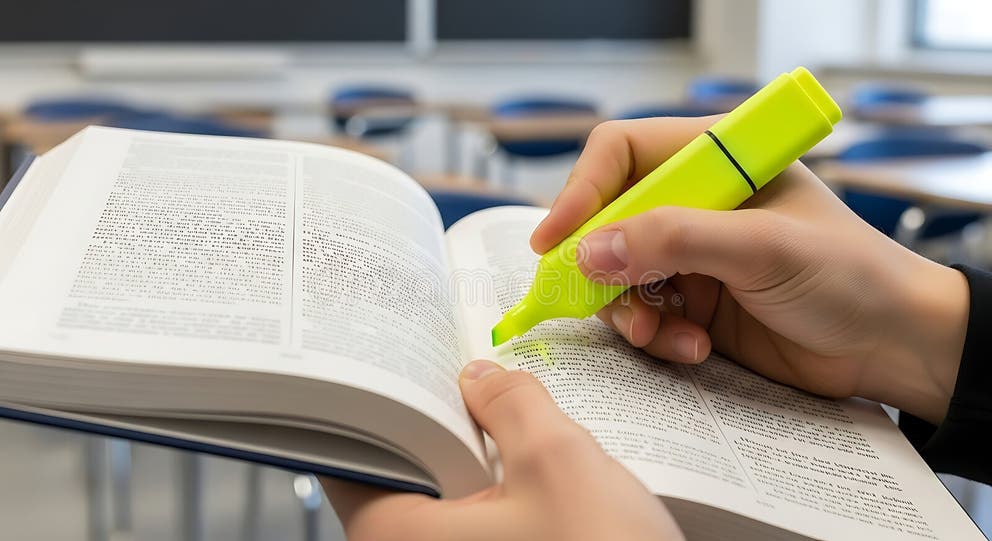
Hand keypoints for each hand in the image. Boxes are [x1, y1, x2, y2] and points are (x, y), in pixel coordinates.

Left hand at [322, 360, 683, 540]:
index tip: (401, 365)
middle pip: (400, 474)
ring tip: (495, 413)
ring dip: (466, 457)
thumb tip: (483, 378)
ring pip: (438, 503)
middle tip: (460, 377)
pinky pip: (468, 530)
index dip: (380, 402)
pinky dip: (487, 494)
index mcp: (400, 538)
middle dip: (433, 422)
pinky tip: (521, 468)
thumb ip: (512, 404)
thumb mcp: (558, 460)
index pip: (357, 456)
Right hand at [532, 116, 968, 424]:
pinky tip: (694, 350)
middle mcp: (696, 202)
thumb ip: (674, 239)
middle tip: (601, 302)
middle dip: (600, 266)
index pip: (622, 153)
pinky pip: (643, 315)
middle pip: (607, 219)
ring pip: (615, 274)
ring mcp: (692, 255)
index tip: (554, 240)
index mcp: (715, 162)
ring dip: (628, 311)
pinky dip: (655, 336)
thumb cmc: (849, 276)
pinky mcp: (694, 303)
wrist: (893, 346)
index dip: (580, 190)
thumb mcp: (763, 248)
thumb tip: (588, 250)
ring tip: (663, 335)